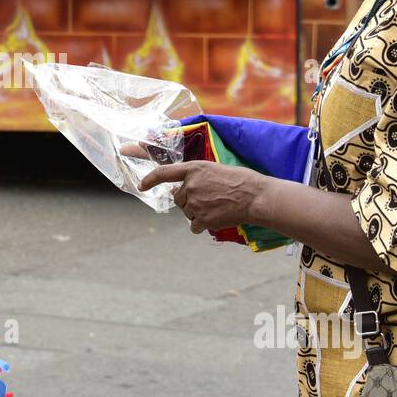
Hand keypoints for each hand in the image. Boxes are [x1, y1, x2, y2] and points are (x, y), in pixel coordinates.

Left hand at [136, 159, 265, 234]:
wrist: (255, 196)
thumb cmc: (240, 181)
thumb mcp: (214, 170)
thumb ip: (195, 178)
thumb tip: (179, 191)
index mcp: (194, 169)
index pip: (164, 173)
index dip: (150, 180)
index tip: (142, 186)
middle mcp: (190, 185)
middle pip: (178, 199)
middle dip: (189, 201)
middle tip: (210, 200)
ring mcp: (195, 203)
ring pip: (187, 213)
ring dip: (197, 213)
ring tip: (217, 207)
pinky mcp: (202, 219)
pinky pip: (193, 226)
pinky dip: (202, 226)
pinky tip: (216, 220)